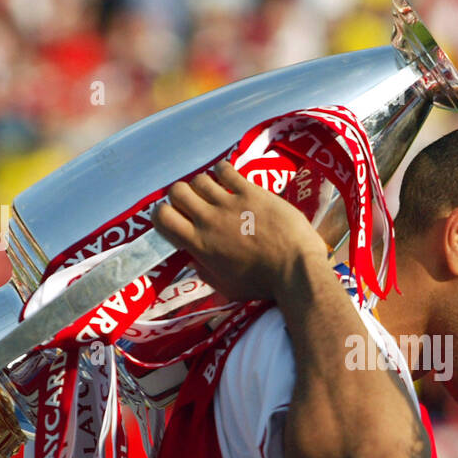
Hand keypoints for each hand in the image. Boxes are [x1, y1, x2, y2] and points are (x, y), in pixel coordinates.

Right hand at [152, 159, 327, 303]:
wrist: (295, 271)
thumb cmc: (264, 285)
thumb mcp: (226, 288)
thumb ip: (205, 272)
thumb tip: (194, 260)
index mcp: (199, 244)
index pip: (162, 216)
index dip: (164, 213)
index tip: (176, 218)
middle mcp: (208, 221)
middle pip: (177, 191)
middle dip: (182, 195)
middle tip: (196, 204)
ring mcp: (230, 204)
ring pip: (199, 179)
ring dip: (204, 185)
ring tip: (216, 193)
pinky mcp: (251, 192)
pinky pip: (225, 170)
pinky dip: (223, 171)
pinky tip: (230, 179)